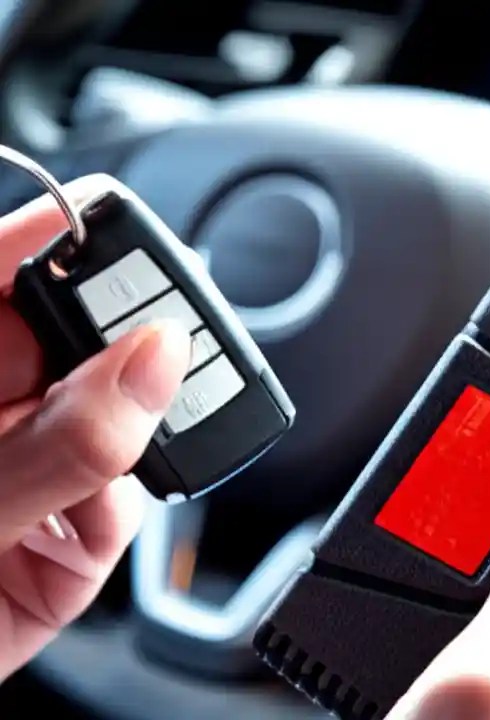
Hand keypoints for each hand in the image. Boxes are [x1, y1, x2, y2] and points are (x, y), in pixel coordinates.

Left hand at [0, 176, 190, 678]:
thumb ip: (58, 443)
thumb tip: (155, 361)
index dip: (42, 236)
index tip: (97, 214)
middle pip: (71, 344)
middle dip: (116, 348)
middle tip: (151, 347)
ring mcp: (23, 483)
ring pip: (114, 422)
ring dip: (130, 437)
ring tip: (115, 454)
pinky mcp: (64, 546)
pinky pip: (123, 502)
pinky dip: (122, 507)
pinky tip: (82, 522)